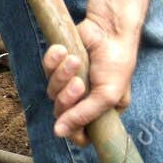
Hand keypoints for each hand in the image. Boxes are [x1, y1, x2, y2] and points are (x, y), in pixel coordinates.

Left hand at [42, 14, 138, 145]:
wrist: (109, 27)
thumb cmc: (116, 61)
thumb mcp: (108, 94)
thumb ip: (84, 115)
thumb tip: (59, 133)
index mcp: (101, 111)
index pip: (81, 135)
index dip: (73, 129)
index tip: (71, 118)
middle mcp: (84, 100)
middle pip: (62, 113)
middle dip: (67, 98)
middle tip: (78, 84)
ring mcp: (70, 81)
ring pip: (52, 91)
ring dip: (62, 76)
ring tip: (75, 61)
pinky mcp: (59, 64)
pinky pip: (47, 69)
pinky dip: (53, 60)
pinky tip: (63, 50)